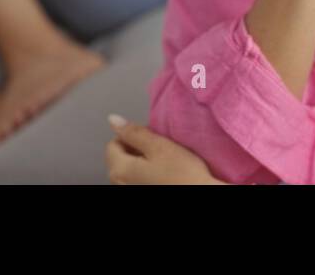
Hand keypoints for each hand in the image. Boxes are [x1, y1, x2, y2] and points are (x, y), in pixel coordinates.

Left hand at [104, 116, 225, 184]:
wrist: (202, 195)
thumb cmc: (182, 172)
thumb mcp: (159, 146)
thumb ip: (134, 133)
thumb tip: (112, 120)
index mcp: (119, 169)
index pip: (113, 144)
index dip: (131, 135)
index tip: (152, 137)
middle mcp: (118, 183)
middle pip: (119, 158)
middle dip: (135, 148)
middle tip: (159, 147)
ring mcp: (129, 190)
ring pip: (128, 169)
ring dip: (142, 161)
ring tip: (163, 161)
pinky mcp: (141, 193)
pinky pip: (136, 179)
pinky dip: (146, 173)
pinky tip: (163, 174)